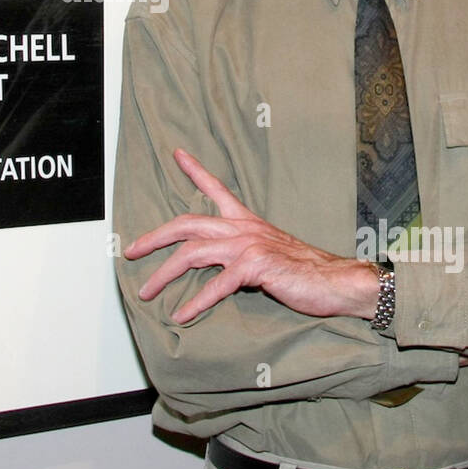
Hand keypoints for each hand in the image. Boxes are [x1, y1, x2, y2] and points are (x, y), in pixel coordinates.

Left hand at [123, 149, 378, 323]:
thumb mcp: (268, 252)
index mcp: (246, 221)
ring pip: (192, 254)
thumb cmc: (304, 271)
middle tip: (131, 251)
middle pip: (187, 223)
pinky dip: (196, 302)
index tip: (177, 153)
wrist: (337, 281)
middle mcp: (243, 228)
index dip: (195, 170)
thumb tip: (217, 267)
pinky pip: (217, 285)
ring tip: (146, 292)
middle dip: (154, 237)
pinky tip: (181, 315)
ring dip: (164, 274)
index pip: (216, 188)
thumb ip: (241, 254)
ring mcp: (248, 245)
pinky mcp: (255, 267)